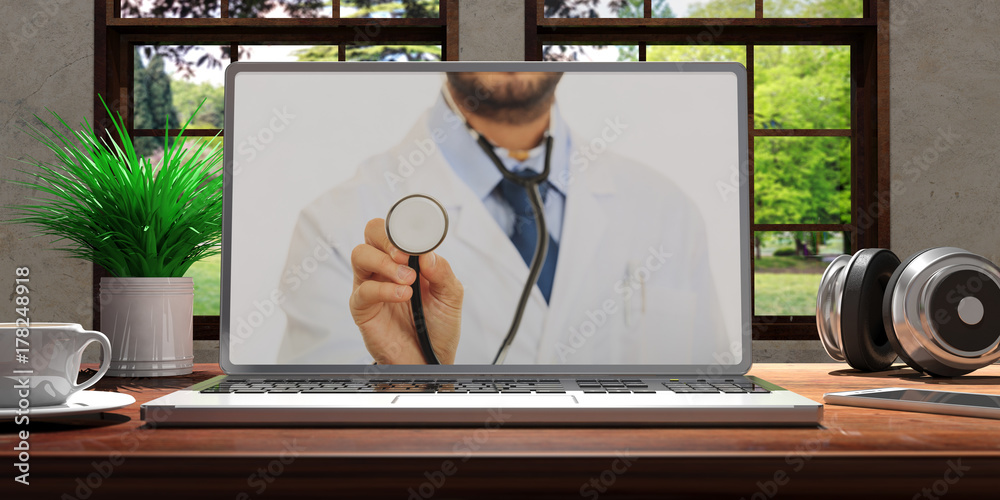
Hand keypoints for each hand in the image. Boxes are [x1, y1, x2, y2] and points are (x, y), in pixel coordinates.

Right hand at [349, 218, 462, 363]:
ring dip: (384, 262)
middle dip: (387, 238)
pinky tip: (402, 295)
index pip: (396, 229)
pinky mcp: (362, 308)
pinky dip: (384, 289)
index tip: (417, 238)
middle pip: (372, 232)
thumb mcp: (451, 296)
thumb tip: (427, 254)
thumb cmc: (438, 326)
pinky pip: (363, 290)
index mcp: (407, 259)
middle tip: (405, 255)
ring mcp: (371, 285)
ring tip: (407, 280)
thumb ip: (442, 272)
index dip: (403, 227)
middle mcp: (385, 267)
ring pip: (360, 254)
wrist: (431, 361)